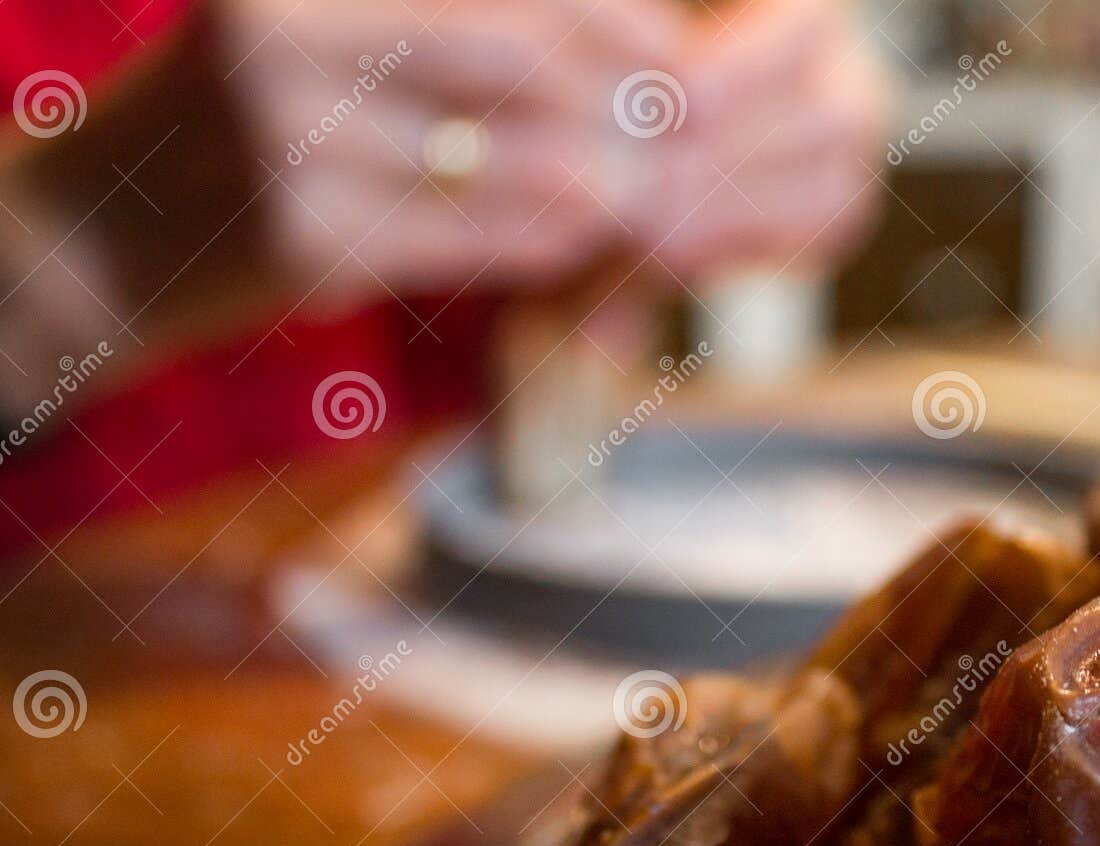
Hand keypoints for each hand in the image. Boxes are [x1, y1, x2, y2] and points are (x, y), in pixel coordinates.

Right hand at [218, 0, 695, 311]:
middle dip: (618, 89)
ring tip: (641, 184)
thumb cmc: (235, 127)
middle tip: (677, 121)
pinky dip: (547, 237)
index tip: (667, 42)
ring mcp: (296, 144)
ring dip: (600, 175)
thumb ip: (430, 28)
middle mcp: (288, 37)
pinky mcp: (312, 244)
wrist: (98, 237)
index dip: (602, 8)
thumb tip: (596, 49)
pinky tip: (582, 236)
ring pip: (508, 153)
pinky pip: (475, 238)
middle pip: (512, 48)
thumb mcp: (303, 34)